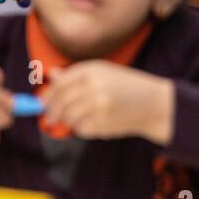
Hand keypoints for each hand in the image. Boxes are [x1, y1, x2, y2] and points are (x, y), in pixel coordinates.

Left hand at [42, 62, 173, 142]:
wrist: (154, 103)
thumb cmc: (128, 86)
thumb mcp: (105, 73)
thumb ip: (78, 75)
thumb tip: (52, 75)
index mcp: (93, 69)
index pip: (61, 82)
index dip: (49, 94)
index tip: (44, 103)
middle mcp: (94, 84)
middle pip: (60, 101)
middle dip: (52, 112)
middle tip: (51, 118)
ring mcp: (98, 103)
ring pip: (69, 117)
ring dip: (70, 121)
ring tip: (83, 118)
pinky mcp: (103, 121)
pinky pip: (81, 129)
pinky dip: (84, 129)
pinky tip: (96, 124)